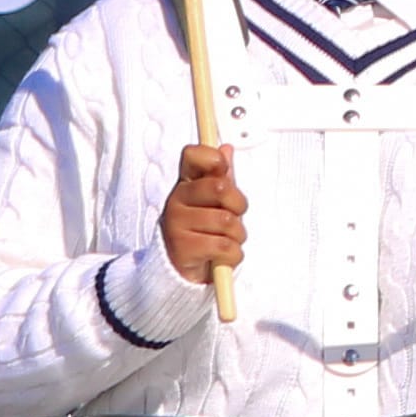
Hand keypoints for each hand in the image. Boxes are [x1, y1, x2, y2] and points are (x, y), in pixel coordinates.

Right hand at [159, 141, 243, 284]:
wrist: (180, 268)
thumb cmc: (203, 229)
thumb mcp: (213, 201)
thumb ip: (220, 176)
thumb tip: (225, 148)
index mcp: (186, 183)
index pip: (192, 155)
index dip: (213, 158)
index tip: (223, 170)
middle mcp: (176, 199)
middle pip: (220, 187)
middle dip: (239, 204)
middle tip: (234, 216)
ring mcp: (176, 223)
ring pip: (227, 221)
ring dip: (237, 235)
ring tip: (226, 239)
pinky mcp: (182, 248)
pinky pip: (225, 246)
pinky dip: (233, 254)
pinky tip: (223, 255)